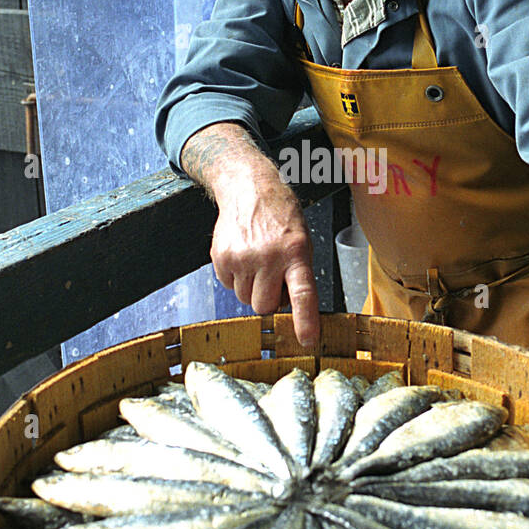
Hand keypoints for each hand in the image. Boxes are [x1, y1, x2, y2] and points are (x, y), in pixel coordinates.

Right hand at [210, 168, 320, 346]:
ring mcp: (242, 258)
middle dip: (268, 300)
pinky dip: (236, 278)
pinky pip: (229, 287)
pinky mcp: (221, 257)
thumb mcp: (301, 242)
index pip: (303, 294)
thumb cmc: (280, 217)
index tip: (307, 340)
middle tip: (273, 279)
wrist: (248, 188)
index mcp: (296, 253)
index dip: (305, 321)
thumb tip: (289, 310)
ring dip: (251, 289)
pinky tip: (243, 257)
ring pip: (245, 299)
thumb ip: (298, 275)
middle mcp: (268, 257)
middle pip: (264, 306)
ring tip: (257, 262)